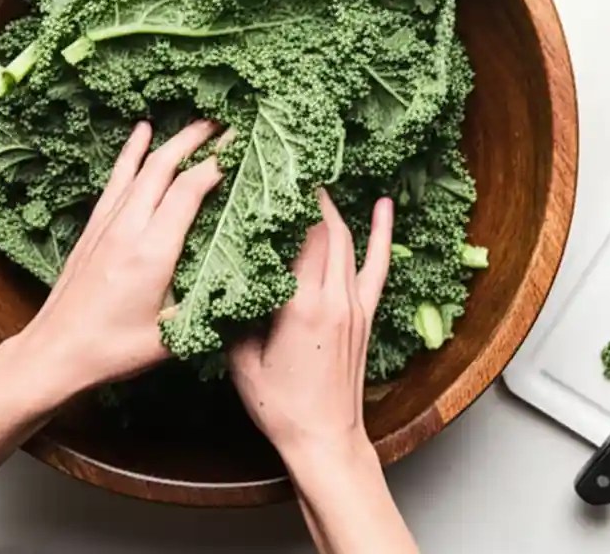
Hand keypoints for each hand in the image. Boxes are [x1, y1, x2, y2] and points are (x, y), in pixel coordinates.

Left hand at [11, 120, 225, 397]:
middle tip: (225, 122)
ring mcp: (107, 225)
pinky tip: (141, 133)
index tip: (240, 146)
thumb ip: (208, 308)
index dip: (216, 164)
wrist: (55, 353)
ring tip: (196, 122)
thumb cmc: (113, 350)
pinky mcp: (94, 228)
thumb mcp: (171, 338)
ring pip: (141, 168)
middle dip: (196, 140)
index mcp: (152, 252)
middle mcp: (128, 229)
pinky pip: (117, 180)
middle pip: (164, 168)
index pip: (189, 191)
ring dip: (170, 141)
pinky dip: (131, 153)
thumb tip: (248, 287)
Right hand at [230, 190, 393, 459]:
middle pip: (328, 231)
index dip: (291, 204)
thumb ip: (234, 318)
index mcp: (303, 306)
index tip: (274, 177)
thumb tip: (224, 283)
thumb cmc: (282, 408)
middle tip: (291, 170)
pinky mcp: (365, 315)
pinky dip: (382, 234)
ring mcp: (355, 305)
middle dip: (311, 197)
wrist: (325, 439)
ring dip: (334, 211)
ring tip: (318, 181)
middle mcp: (335, 299)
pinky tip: (385, 207)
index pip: (303, 237)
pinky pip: (378, 265)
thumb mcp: (242, 362)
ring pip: (348, 242)